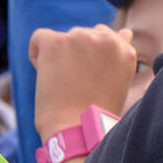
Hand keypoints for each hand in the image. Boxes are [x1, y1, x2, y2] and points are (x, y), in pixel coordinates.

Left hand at [29, 24, 135, 139]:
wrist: (77, 130)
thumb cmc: (95, 113)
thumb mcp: (118, 80)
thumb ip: (119, 54)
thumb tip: (125, 32)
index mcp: (125, 51)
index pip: (105, 39)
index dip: (92, 61)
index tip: (88, 81)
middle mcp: (106, 40)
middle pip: (82, 37)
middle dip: (76, 57)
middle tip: (77, 86)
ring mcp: (81, 38)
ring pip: (62, 39)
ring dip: (59, 59)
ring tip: (64, 85)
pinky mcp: (56, 42)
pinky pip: (39, 37)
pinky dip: (37, 55)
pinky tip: (45, 76)